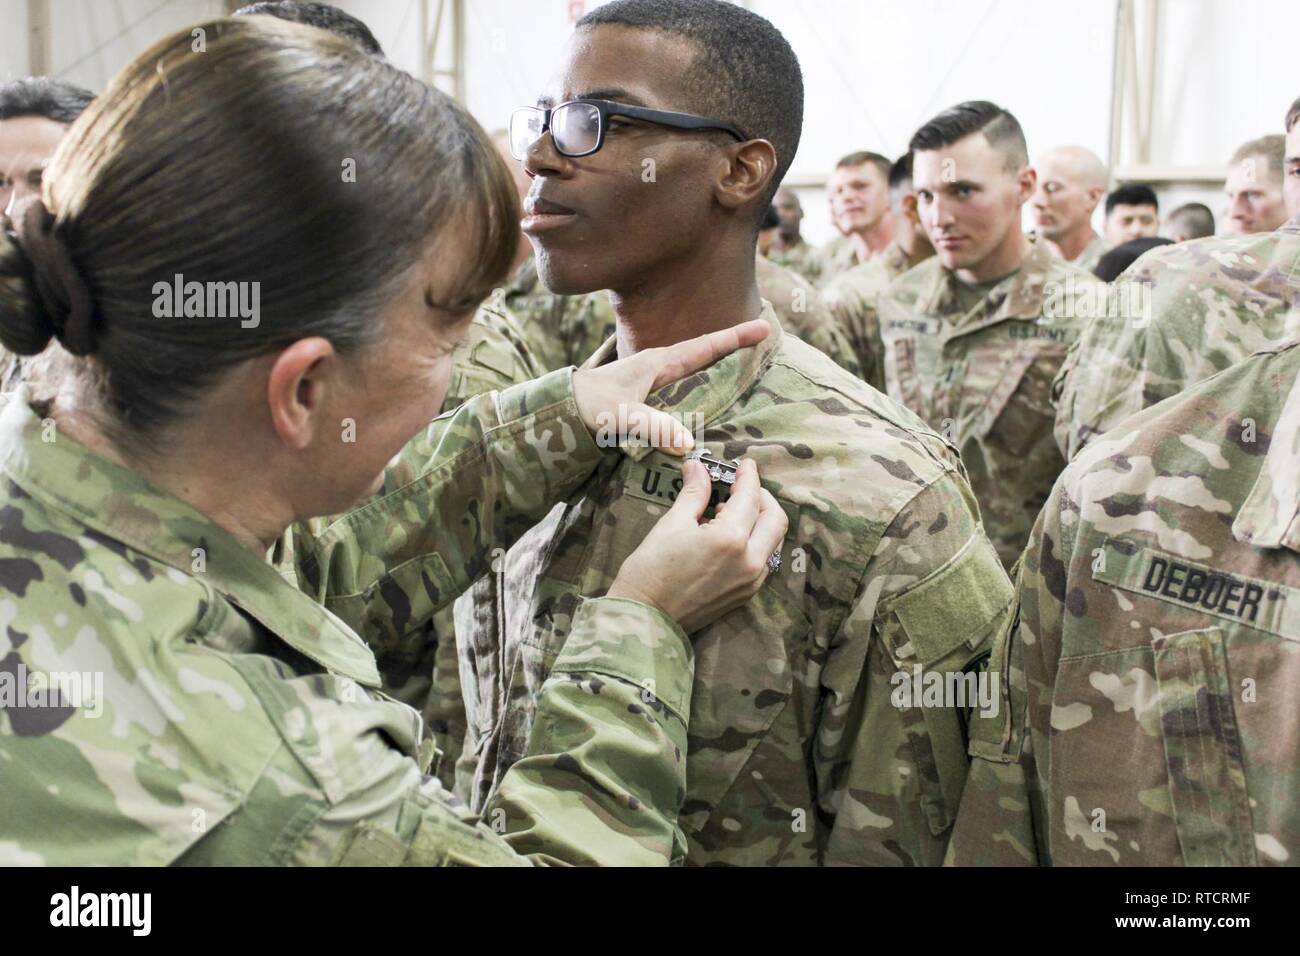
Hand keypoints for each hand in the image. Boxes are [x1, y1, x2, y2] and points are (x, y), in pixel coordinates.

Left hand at [572, 320, 768, 455]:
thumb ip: (653, 427)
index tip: (764, 327)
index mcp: (658, 363)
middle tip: (763, 344)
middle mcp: (658, 368)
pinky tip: (709, 405)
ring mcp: (652, 382)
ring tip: (745, 372)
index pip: (705, 347)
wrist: (558, 409)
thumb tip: (688, 442)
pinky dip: (701, 392)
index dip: (735, 339)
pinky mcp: (646, 398)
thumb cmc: (587, 405)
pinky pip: (683, 391)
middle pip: (705, 355)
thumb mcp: (621, 416)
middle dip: (733, 348)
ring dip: (718, 371)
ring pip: (694, 373)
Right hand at [608, 458, 786, 633]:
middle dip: (762, 496)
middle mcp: (749, 560)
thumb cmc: (651, 570)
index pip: (749, 497)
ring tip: (733, 511)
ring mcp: (751, 580)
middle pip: (775, 518)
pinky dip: (756, 541)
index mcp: (730, 538)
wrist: (646, 619)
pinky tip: (731, 536)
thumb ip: (694, 494)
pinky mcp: (746, 594)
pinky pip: (764, 560)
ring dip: (762, 520)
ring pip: (774, 540)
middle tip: (743, 486)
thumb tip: (698, 467)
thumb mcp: (672, 524)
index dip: (748, 476)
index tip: (744, 464)